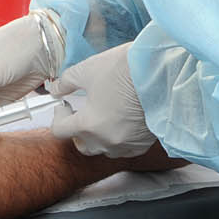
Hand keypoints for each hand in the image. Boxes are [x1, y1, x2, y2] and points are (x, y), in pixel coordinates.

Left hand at [49, 43, 156, 157]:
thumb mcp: (88, 70)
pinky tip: (121, 123)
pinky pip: (123, 149)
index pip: (60, 130)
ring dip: (98, 137)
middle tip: (81, 112)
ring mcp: (125, 145)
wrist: (164, 74)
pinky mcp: (143, 144)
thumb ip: (66, 82)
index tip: (64, 104)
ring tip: (103, 117)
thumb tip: (55, 88)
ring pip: (103, 149)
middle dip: (77, 130)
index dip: (59, 115)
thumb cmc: (125, 70)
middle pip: (81, 145)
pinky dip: (118, 139)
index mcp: (88, 125)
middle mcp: (105, 141)